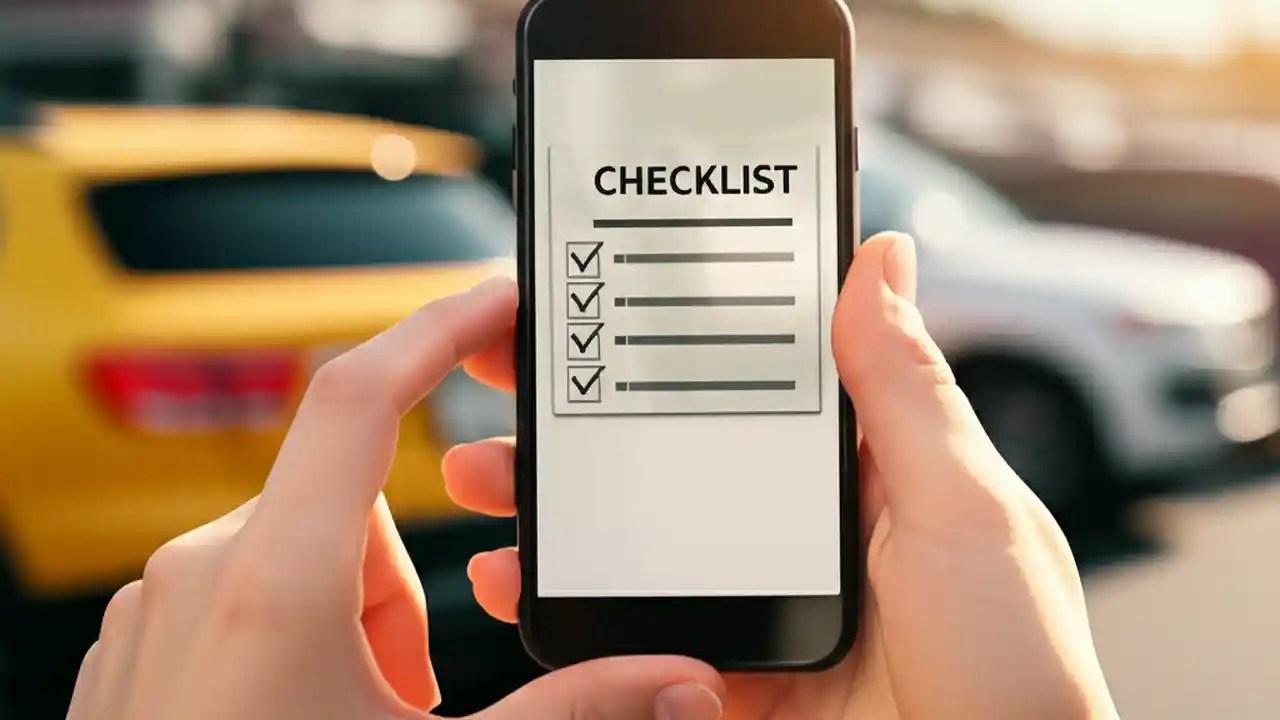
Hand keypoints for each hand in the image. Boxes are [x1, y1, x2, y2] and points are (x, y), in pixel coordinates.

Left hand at [68, 278, 725, 719]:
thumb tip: (680, 679)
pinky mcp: (133, 644)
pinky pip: (233, 592)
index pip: (360, 398)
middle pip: (347, 507)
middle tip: (409, 688)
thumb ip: (569, 708)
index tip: (493, 305)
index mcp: (276, 582)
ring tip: (351, 712)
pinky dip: (284, 633)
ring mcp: (153, 610)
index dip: (435, 332)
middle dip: (402, 585)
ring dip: (346, 612)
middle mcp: (199, 573)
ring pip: (292, 553)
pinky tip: (293, 713)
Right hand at [449, 233, 1119, 719]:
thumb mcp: (966, 512)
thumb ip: (909, 395)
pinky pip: (634, 630)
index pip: (761, 381)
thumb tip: (881, 262)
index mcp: (871, 474)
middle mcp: (808, 530)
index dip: (682, 336)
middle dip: (589, 418)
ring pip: (641, 537)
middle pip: (679, 454)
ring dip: (560, 507)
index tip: (605, 296)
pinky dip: (571, 605)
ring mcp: (763, 601)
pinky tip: (518, 578)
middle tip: (517, 374)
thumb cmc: (1017, 668)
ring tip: (493, 471)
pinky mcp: (729, 673)